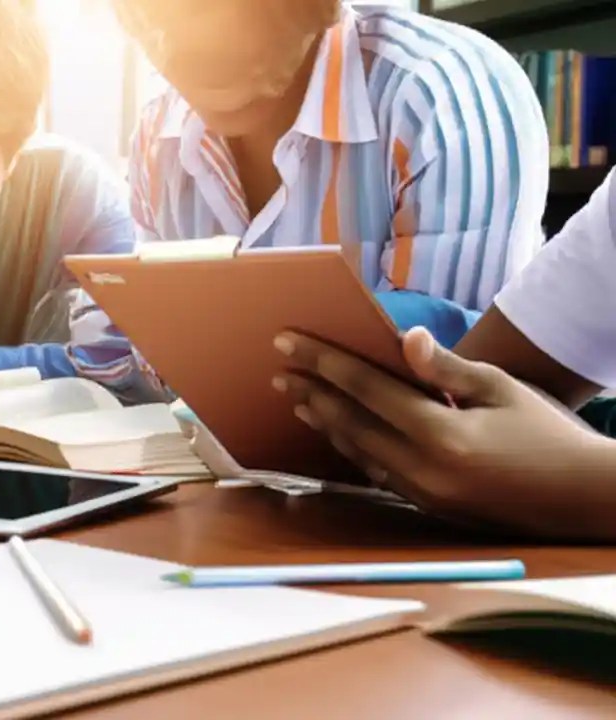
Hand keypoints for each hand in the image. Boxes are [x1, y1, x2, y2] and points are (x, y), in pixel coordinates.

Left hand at [272, 327, 603, 531]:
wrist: (586, 499)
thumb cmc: (550, 434)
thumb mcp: (502, 389)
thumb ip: (446, 367)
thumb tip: (404, 337)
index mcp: (441, 435)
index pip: (366, 388)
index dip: (323, 361)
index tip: (287, 341)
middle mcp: (423, 470)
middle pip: (351, 423)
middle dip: (313, 393)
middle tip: (279, 371)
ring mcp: (424, 495)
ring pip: (359, 453)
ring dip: (326, 424)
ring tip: (298, 401)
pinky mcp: (430, 509)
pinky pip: (378, 475)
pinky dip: (353, 450)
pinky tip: (339, 435)